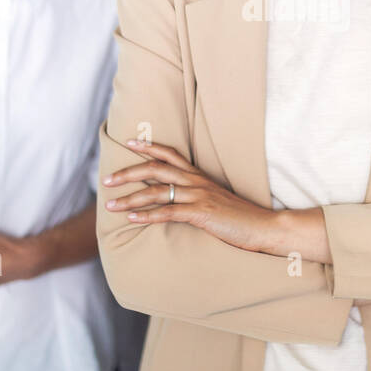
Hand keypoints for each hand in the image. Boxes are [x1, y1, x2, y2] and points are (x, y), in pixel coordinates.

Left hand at [103, 140, 281, 253]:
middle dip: (128, 173)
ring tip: (110, 205)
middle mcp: (197, 182)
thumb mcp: (216, 201)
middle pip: (156, 169)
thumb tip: (176, 199)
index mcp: (200, 177)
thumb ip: (197, 196)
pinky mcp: (201, 214)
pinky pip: (168, 212)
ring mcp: (199, 197)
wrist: (264, 228)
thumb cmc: (240, 218)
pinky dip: (146, 215)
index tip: (130, 142)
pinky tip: (131, 219)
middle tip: (106, 180)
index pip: (170, 154)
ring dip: (130, 198)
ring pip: (156, 191)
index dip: (149, 146)